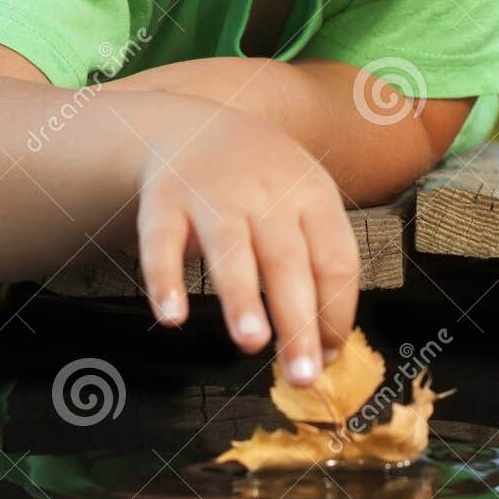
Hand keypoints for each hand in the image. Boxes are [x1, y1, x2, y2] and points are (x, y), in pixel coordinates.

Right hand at [133, 108, 359, 376]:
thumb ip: (318, 268)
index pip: (336, 258)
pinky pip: (162, 244)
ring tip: (252, 342)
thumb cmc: (265, 183)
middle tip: (304, 374)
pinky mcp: (164, 201)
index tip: (331, 357)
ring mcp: (213, 195)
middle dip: (298, 320)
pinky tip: (171, 317)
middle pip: (288, 261)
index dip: (337, 310)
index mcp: (312, 195)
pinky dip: (165, 279)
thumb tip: (328, 348)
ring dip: (241, 297)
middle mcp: (266, 193)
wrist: (196, 124)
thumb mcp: (306, 202)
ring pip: (230, 249)